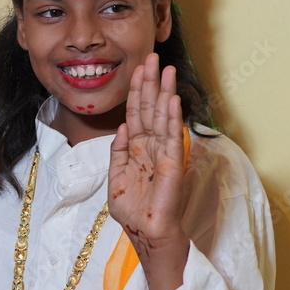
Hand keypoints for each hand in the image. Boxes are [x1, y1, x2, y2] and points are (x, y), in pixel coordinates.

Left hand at [108, 53, 186, 247]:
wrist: (146, 232)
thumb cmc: (132, 210)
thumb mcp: (116, 178)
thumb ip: (117, 152)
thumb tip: (121, 127)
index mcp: (135, 148)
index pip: (136, 113)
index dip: (137, 91)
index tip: (138, 68)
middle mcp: (151, 146)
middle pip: (150, 108)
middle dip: (150, 82)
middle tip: (152, 57)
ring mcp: (163, 152)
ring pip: (162, 116)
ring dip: (164, 92)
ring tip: (165, 69)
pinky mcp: (173, 163)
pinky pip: (172, 136)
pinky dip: (172, 117)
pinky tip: (172, 99)